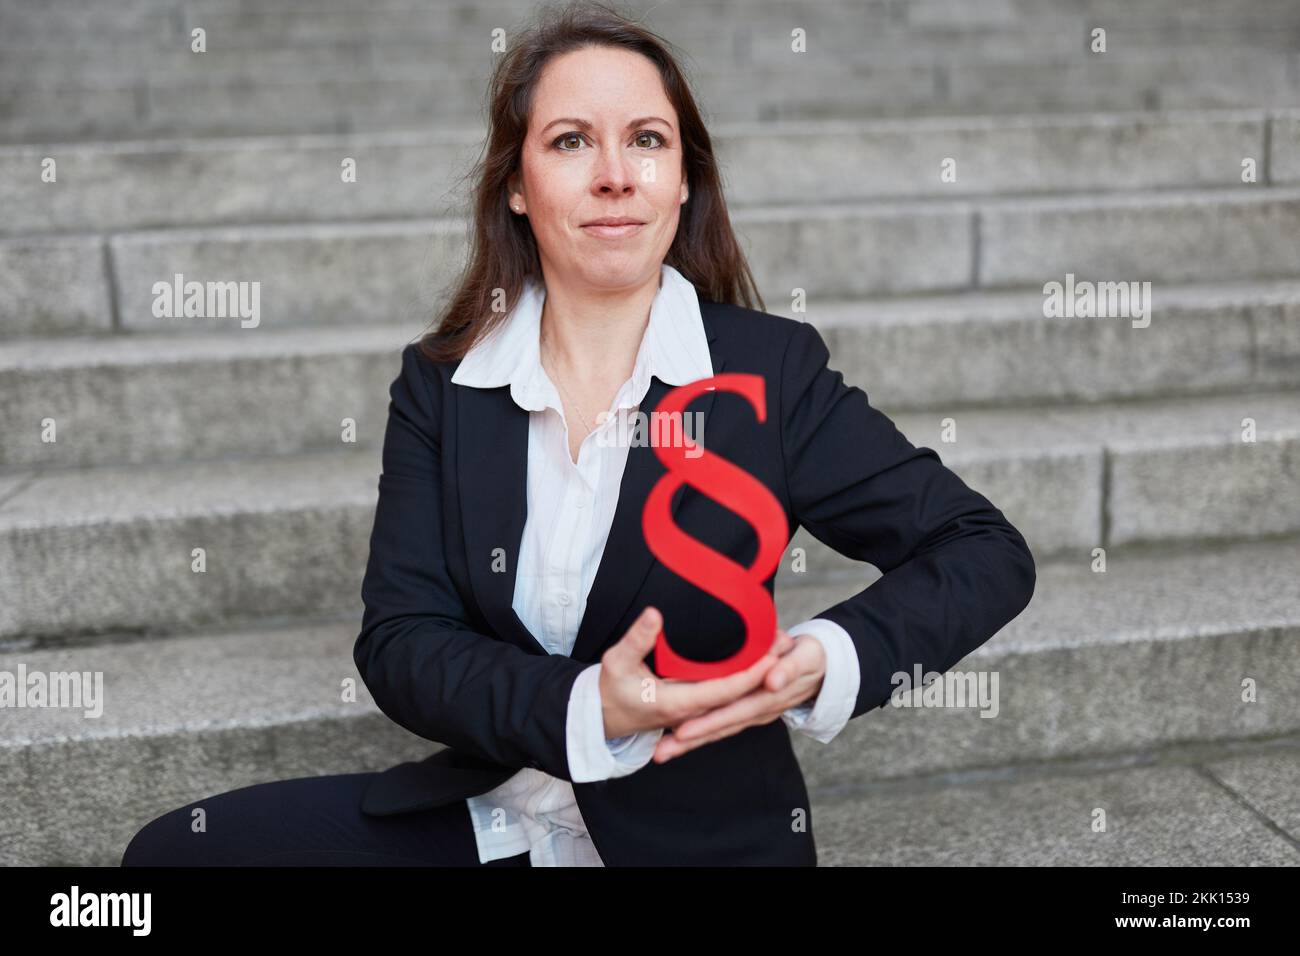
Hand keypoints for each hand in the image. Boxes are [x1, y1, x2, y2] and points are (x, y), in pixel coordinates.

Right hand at [598, 606, 785, 739]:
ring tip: (781, 643)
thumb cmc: (610, 690)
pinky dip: (745, 675)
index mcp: (679, 703)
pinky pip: (726, 691)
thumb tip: (655, 615)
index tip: (771, 656)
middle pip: (738, 692)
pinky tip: (760, 658)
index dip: (750, 675)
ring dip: (759, 671)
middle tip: (788, 641)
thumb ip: (637, 640)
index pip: (724, 691)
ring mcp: (697, 710)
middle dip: (765, 669)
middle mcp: (694, 710)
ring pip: (735, 692)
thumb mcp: (617, 663)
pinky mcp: (697, 704)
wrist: (604, 717)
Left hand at [652, 629, 825, 762]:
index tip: (682, 731)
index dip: (707, 723)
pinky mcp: (748, 711)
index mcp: (767, 698)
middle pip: (720, 728)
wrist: (823, 666)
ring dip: (691, 743)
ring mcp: (752, 714)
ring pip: (718, 730)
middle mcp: (757, 711)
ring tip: (663, 752)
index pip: (732, 712)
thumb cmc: (810, 656)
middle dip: (690, 741)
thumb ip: (789, 668)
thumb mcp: (805, 657)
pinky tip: (679, 736)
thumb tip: (772, 680)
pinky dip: (701, 732)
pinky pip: (722, 724)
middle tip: (661, 752)